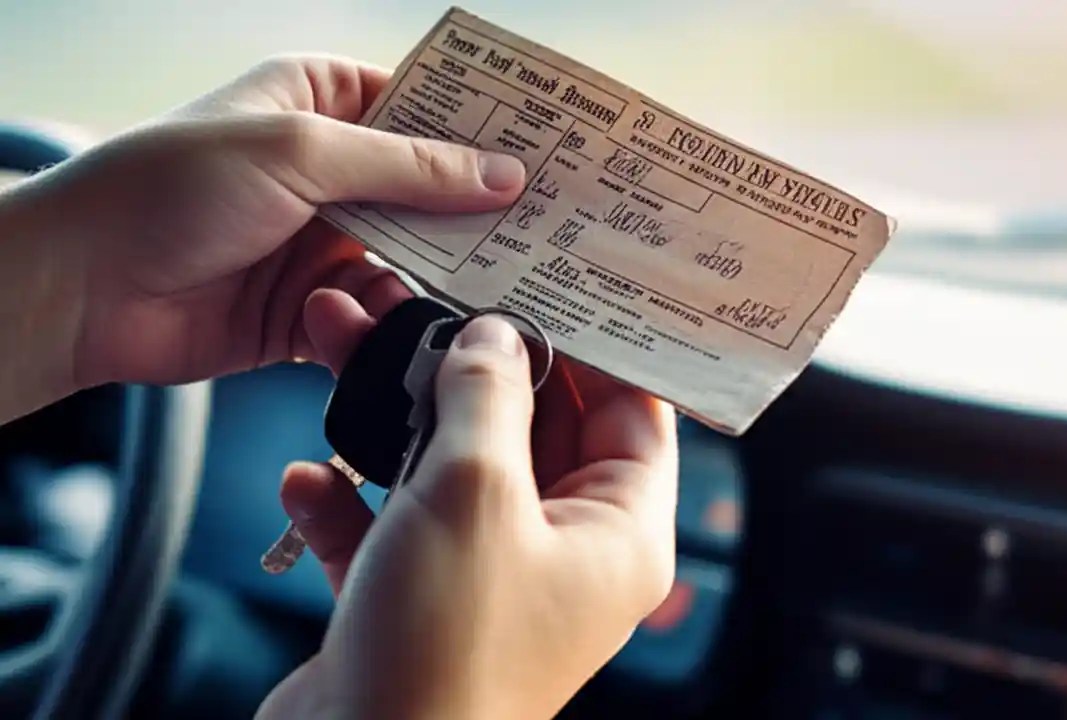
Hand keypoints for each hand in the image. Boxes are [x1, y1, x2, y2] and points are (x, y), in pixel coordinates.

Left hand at [0, 55, 524, 419]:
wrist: (81, 289)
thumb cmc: (168, 189)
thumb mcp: (299, 153)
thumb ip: (407, 167)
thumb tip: (502, 174)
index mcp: (320, 102)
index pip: (424, 105)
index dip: (485, 129)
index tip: (550, 154)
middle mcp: (328, 170)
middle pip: (430, 189)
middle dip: (479, 214)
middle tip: (547, 234)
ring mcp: (321, 241)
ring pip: (413, 258)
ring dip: (441, 277)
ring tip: (492, 295)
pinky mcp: (311, 307)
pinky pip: (378, 314)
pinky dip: (396, 325)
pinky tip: (417, 331)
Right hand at [256, 297, 677, 719]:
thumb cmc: (443, 653)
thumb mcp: (474, 492)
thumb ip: (486, 397)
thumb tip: (494, 337)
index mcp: (618, 534)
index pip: (632, 412)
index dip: (594, 346)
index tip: (548, 286)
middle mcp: (564, 556)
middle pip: (533, 430)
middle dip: (473, 370)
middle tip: (435, 308)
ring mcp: (490, 579)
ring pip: (453, 470)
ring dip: (397, 423)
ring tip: (350, 355)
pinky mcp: (420, 603)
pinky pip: (393, 527)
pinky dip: (352, 500)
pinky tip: (308, 480)